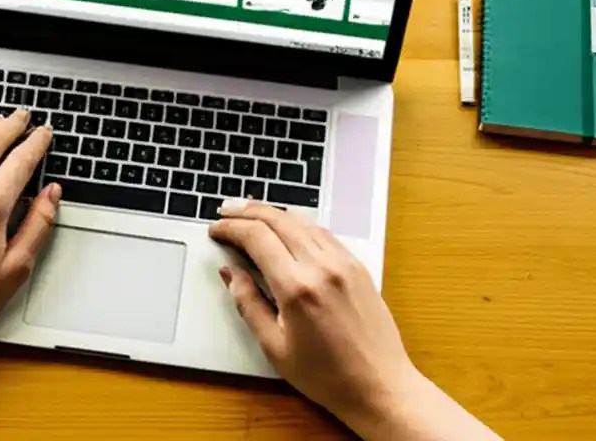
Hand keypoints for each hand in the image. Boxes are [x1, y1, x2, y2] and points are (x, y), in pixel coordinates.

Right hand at [209, 201, 499, 440]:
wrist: (380, 386)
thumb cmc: (326, 376)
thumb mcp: (274, 347)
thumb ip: (248, 303)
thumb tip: (230, 272)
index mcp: (297, 288)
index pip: (257, 238)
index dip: (231, 228)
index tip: (216, 229)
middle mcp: (322, 267)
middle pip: (278, 220)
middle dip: (248, 211)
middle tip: (226, 211)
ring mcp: (344, 263)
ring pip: (302, 221)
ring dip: (274, 213)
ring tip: (251, 213)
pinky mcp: (358, 267)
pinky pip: (323, 233)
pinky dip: (299, 223)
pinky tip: (287, 227)